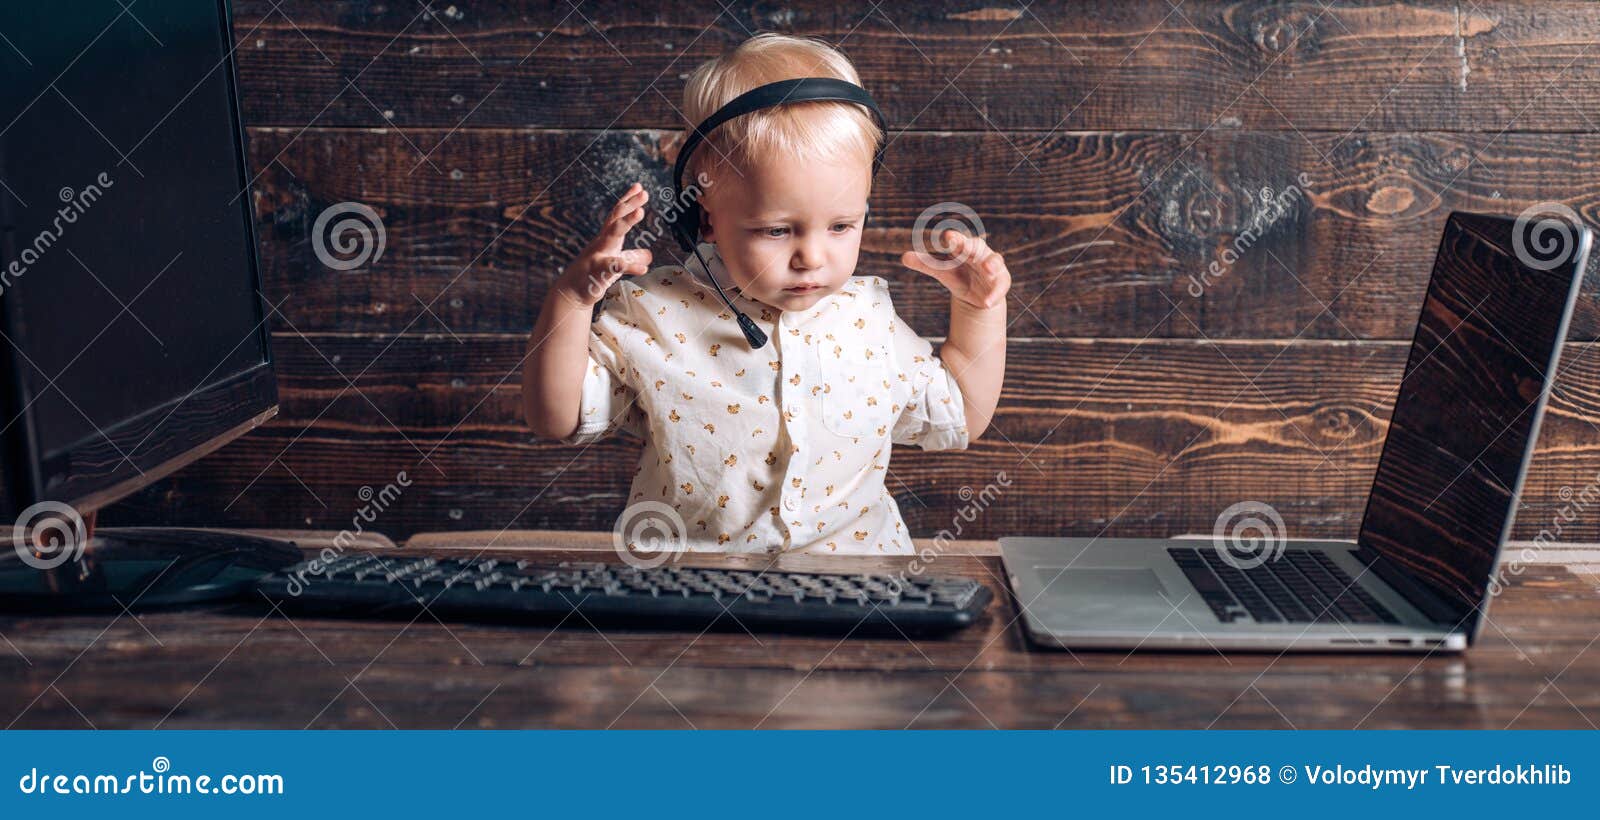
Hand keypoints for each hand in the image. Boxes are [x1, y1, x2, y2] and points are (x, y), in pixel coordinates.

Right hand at [554, 182, 653, 306]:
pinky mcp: (598, 272)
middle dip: (629, 205)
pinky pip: (614, 266)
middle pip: (615, 219)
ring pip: (612, 234)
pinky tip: (643, 268)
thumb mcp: (616, 264)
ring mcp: (598, 255)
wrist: (572, 293)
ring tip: (640, 212)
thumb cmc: (593, 276)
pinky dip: (630, 266)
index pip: (617, 215)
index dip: (627, 200)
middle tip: (643, 193)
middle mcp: (602, 243)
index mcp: (606, 239)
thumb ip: (632, 257)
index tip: (638, 187)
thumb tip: (648, 256)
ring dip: (626, 221)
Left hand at [900, 229, 1009, 309]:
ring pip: (994, 262)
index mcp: (964, 248)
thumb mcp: (942, 271)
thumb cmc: (959, 275)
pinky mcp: (1000, 283)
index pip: (959, 241)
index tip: (947, 237)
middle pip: (976, 247)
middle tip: (961, 244)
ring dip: (991, 264)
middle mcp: (979, 254)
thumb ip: (925, 264)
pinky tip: (987, 302)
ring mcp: (992, 268)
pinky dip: (994, 294)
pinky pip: (999, 287)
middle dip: (970, 246)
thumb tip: (904, 257)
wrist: (976, 295)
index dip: (954, 239)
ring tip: (987, 268)